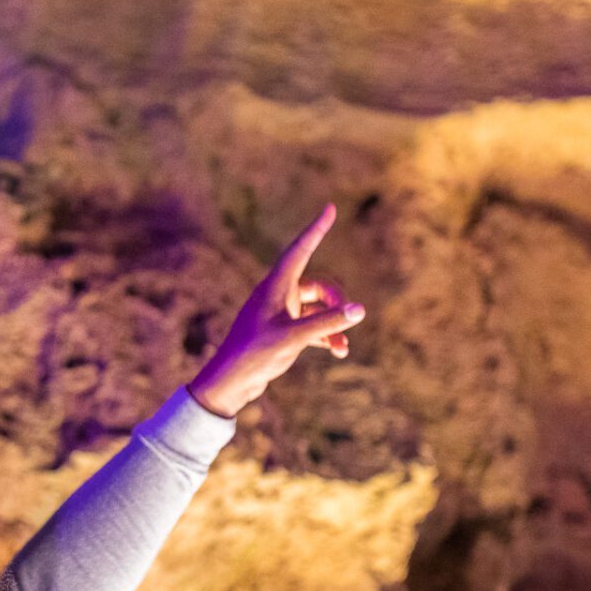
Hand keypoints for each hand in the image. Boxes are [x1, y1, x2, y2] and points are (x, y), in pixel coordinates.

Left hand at [188, 203, 365, 417]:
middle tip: (346, 321)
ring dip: (333, 324)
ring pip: (318, 308)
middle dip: (337, 301)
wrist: (230, 382)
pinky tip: (337, 352)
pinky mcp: (282, 332)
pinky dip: (326, 335)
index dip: (316, 229)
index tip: (329, 208)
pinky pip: (312, 325)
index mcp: (275, 287)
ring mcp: (280, 313)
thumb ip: (327, 322)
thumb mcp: (294, 337)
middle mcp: (278, 295)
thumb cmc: (255, 355)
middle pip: (318, 284)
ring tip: (342, 348)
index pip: (300, 250)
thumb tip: (359, 309)